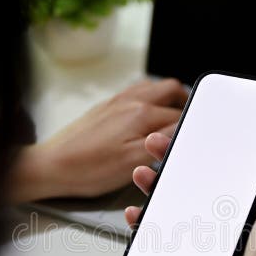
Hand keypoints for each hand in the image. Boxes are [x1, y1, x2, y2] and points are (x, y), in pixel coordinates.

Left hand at [7, 79, 187, 202]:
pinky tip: (148, 115)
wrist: (54, 165)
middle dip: (186, 102)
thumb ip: (164, 141)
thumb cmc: (90, 168)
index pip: (181, 113)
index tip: (202, 133)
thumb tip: (186, 127)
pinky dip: (150, 99)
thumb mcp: (135, 160)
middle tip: (194, 119)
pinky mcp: (106, 107)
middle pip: (171, 90)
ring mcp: (117, 101)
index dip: (194, 124)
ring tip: (175, 115)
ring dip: (168, 97)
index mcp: (142, 113)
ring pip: (153, 88)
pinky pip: (136, 93)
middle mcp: (131, 100)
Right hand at [126, 134, 255, 255]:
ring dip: (156, 189)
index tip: (188, 131)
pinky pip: (168, 240)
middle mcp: (232, 219)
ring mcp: (212, 241)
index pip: (226, 167)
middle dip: (173, 162)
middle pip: (196, 183)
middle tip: (154, 145)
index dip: (206, 148)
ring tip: (142, 174)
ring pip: (177, 208)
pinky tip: (137, 215)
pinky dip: (149, 227)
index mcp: (255, 203)